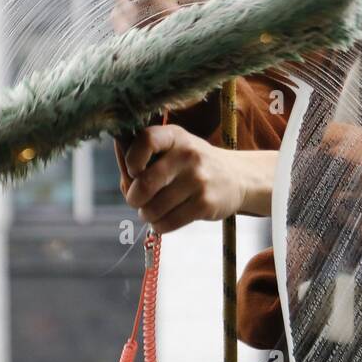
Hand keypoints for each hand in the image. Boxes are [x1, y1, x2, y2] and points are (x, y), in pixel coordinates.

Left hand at [116, 125, 243, 232]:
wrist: (238, 177)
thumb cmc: (192, 165)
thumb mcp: (174, 149)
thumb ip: (144, 158)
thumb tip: (123, 178)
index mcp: (175, 136)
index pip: (146, 140)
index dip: (132, 159)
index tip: (133, 171)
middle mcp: (188, 155)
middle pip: (145, 183)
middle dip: (134, 198)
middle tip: (137, 200)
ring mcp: (198, 180)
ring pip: (154, 208)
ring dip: (147, 214)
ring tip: (153, 210)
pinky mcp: (205, 204)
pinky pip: (168, 223)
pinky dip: (160, 226)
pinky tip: (165, 219)